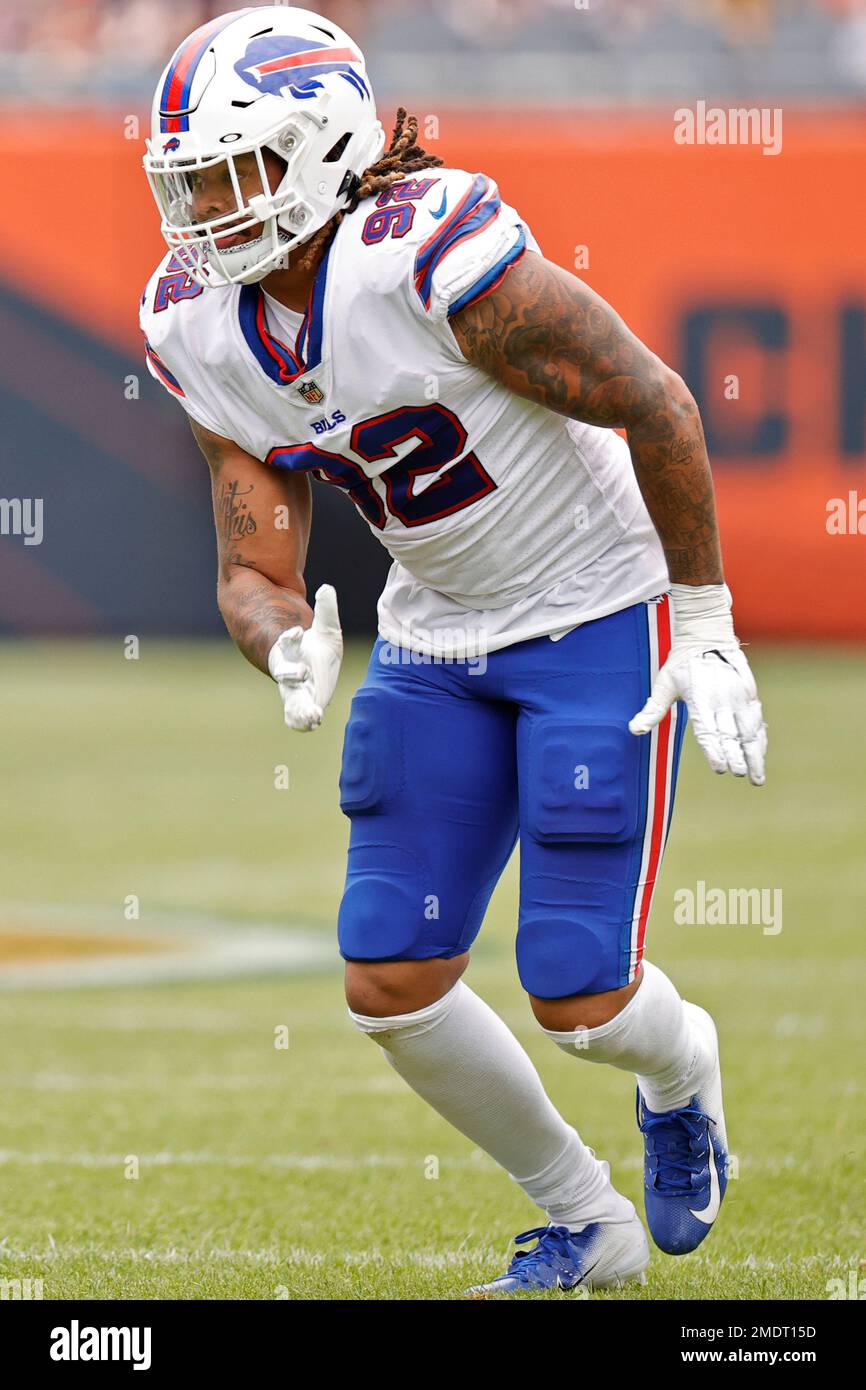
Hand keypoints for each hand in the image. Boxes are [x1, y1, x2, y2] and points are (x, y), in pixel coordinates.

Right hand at [267, 584, 342, 731]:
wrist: (314, 668)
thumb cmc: (317, 647)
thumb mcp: (327, 628)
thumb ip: (326, 610)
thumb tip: (327, 587)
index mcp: (291, 650)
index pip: (285, 642)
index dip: (289, 637)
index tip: (297, 631)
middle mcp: (288, 670)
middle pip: (284, 672)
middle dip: (291, 673)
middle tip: (302, 673)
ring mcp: (293, 690)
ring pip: (289, 699)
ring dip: (297, 707)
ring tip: (312, 714)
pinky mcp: (300, 706)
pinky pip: (295, 717)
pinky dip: (301, 722)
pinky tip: (314, 723)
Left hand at [629, 584, 766, 784]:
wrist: (707, 635)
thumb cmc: (681, 663)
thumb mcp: (663, 683)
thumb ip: (652, 709)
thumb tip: (633, 730)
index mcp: (700, 698)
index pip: (708, 730)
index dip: (714, 750)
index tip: (720, 768)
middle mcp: (722, 698)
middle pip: (732, 733)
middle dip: (737, 756)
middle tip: (740, 774)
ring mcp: (739, 695)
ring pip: (750, 729)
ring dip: (755, 753)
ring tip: (757, 777)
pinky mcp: (749, 692)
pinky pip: (757, 720)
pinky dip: (760, 739)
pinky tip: (761, 755)